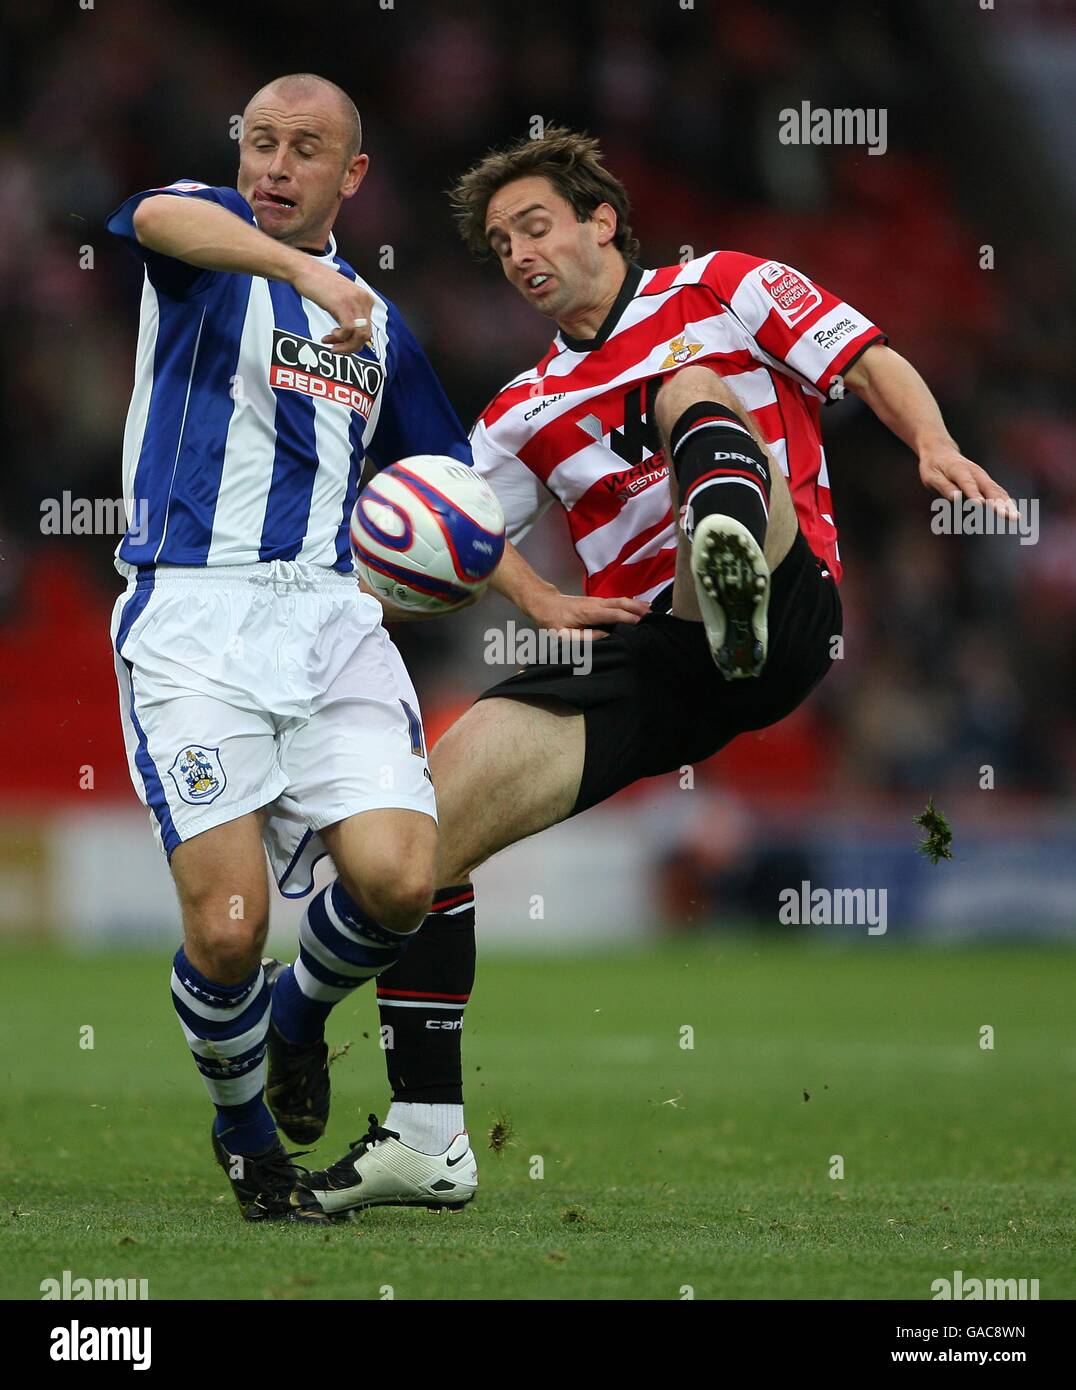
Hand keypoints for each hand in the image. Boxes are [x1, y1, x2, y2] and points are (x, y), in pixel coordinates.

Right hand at [290, 260, 374, 354]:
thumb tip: (354, 338)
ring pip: (359, 336)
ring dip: (344, 345)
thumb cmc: (319, 284)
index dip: (355, 342)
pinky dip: (339, 338)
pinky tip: (329, 336)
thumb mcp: (342, 300)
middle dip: (350, 346)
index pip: (368, 330)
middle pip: (365, 335)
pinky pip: (348, 331)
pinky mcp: (342, 304)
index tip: (341, 344)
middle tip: (336, 348)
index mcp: (366, 298)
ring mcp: (354, 302)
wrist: (305, 270)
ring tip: (330, 343)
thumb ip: (351, 315)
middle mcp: (363, 299)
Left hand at [527, 589, 649, 637]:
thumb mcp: (564, 634)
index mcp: (588, 612)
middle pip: (621, 603)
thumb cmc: (553, 621)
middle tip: (653, 615)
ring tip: (652, 611)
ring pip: (620, 600)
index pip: (613, 613)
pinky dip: (629, 603)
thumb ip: (585, 636)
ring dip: (636, 604)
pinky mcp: (597, 601)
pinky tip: (639, 606)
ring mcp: (597, 600)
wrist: (544, 603)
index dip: (627, 617)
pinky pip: (617, 601)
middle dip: (637, 608)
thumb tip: (605, 636)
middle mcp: (595, 603)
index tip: (641, 622)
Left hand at [918, 442, 1016, 517]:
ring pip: (998, 492)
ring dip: (1008, 505)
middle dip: (999, 504)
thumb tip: (955, 499)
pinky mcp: (986, 483)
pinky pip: (998, 493)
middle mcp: (976, 473)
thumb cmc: (933, 466)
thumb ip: (944, 487)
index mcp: (959, 470)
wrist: (941, 451)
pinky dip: (1007, 502)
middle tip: (1008, 516)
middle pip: (989, 489)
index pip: (968, 484)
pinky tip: (1014, 514)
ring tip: (1016, 518)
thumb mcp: (932, 476)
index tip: (981, 505)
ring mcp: (983, 477)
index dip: (974, 495)